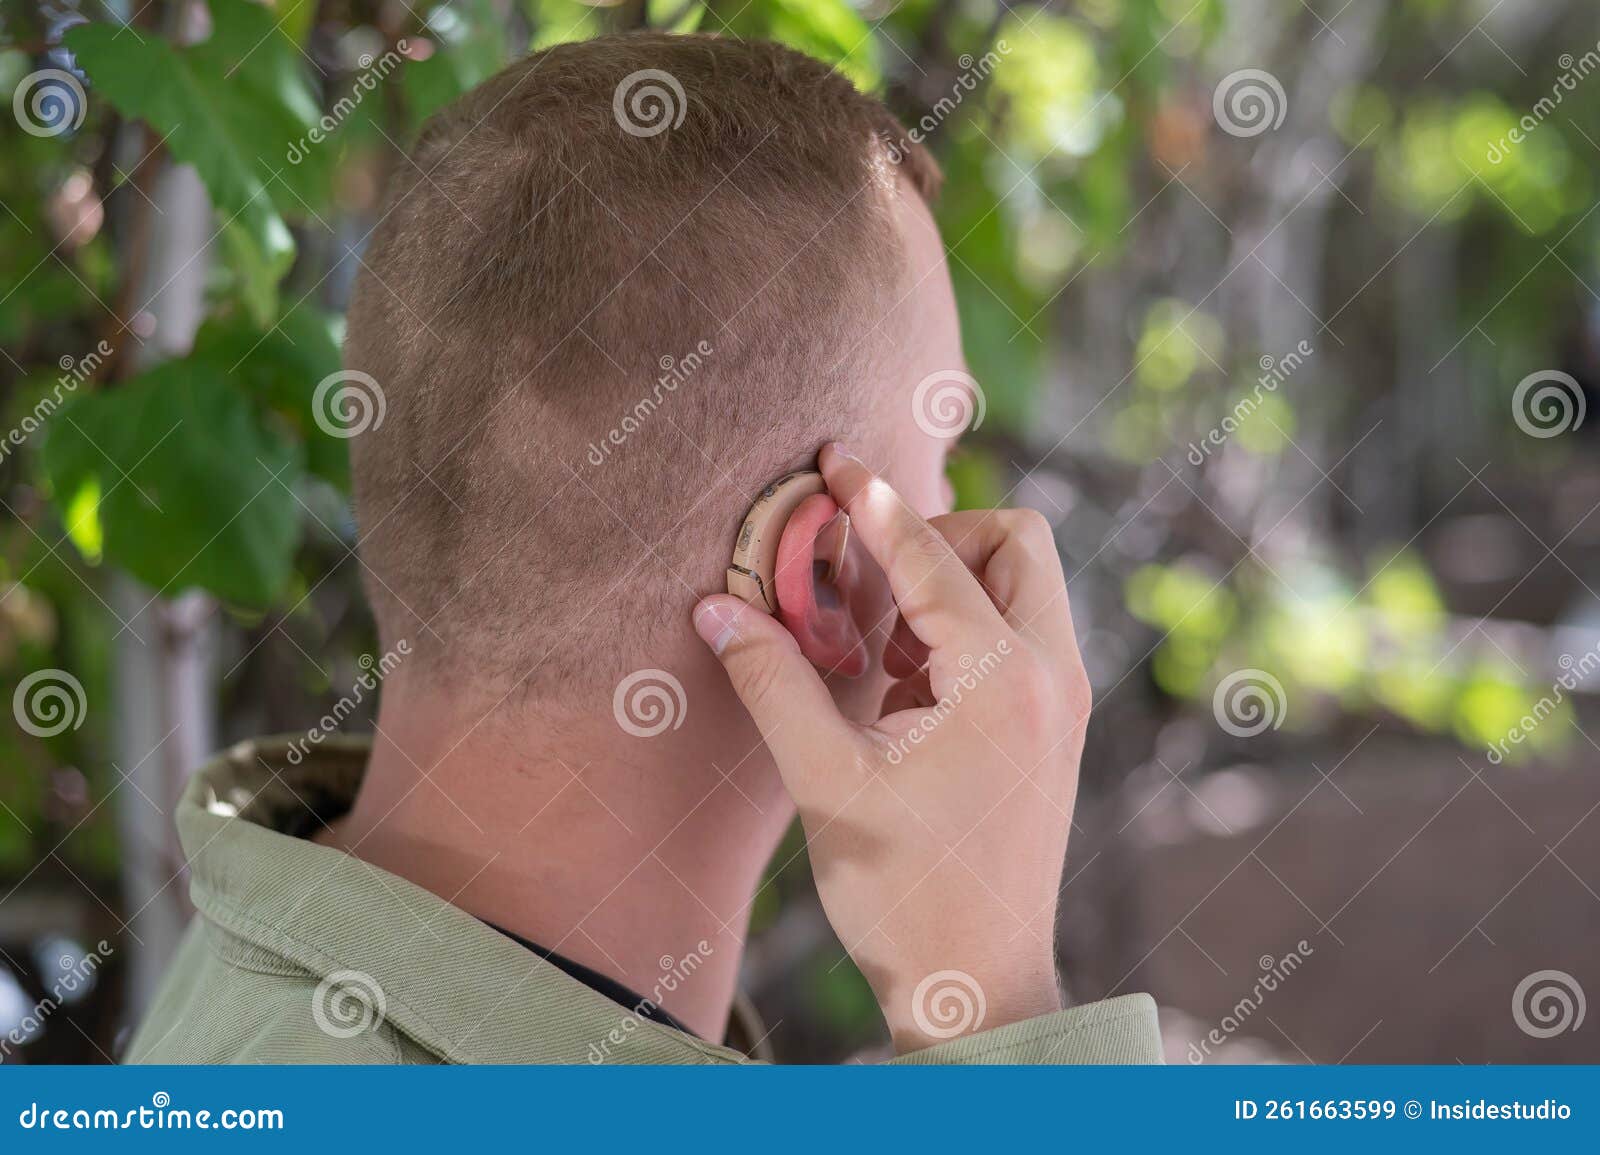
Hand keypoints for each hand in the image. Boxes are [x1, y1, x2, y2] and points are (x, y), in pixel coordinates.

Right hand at [692, 443, 1090, 1052]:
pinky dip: (966, 630)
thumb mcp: (825, 782)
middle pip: (1017, 540)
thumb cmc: (905, 894)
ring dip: (951, 585)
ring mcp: (1063, 701)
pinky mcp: (1055, 725)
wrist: (979, 984)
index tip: (832, 461)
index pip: (932, 556)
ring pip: (1025, 584)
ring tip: (879, 652)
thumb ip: (772, 681)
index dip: (872, 504)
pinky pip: (1021, 634)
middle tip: (867, 578)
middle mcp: (1053, 676)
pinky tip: (903, 691)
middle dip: (939, 535)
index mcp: (1000, 680)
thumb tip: (718, 608)